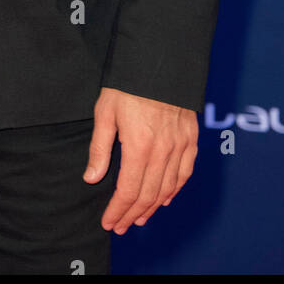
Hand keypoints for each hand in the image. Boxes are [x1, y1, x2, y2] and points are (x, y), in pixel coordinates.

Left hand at [83, 86, 197, 233]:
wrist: (160, 58)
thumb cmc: (128, 83)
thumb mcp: (105, 111)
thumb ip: (100, 148)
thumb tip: (92, 177)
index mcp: (139, 146)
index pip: (128, 191)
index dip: (118, 210)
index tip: (108, 222)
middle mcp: (163, 151)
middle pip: (148, 194)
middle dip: (132, 214)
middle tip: (121, 225)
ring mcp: (180, 145)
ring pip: (168, 187)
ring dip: (153, 207)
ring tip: (140, 218)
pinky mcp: (191, 137)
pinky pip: (186, 172)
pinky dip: (175, 189)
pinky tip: (166, 197)